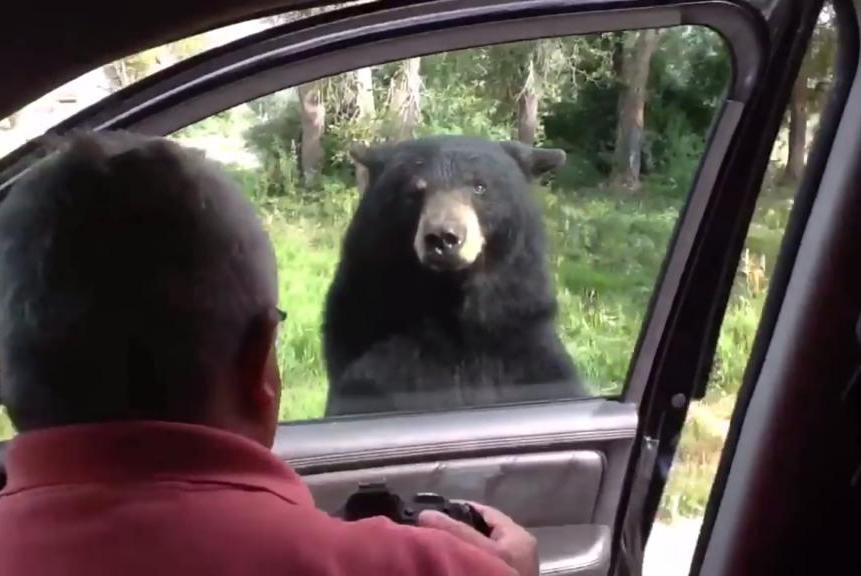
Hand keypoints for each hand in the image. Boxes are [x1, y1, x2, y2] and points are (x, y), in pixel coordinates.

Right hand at [418, 502, 538, 575]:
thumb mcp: (481, 551)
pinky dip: (461, 562)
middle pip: (479, 532)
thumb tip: (425, 515)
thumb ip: (456, 532)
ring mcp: (505, 570)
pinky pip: (475, 565)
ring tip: (430, 545)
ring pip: (474, 551)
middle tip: (427, 529)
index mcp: (518, 537)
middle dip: (454, 530)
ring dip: (455, 549)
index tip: (433, 509)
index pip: (486, 512)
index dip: (460, 508)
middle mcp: (515, 552)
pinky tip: (444, 563)